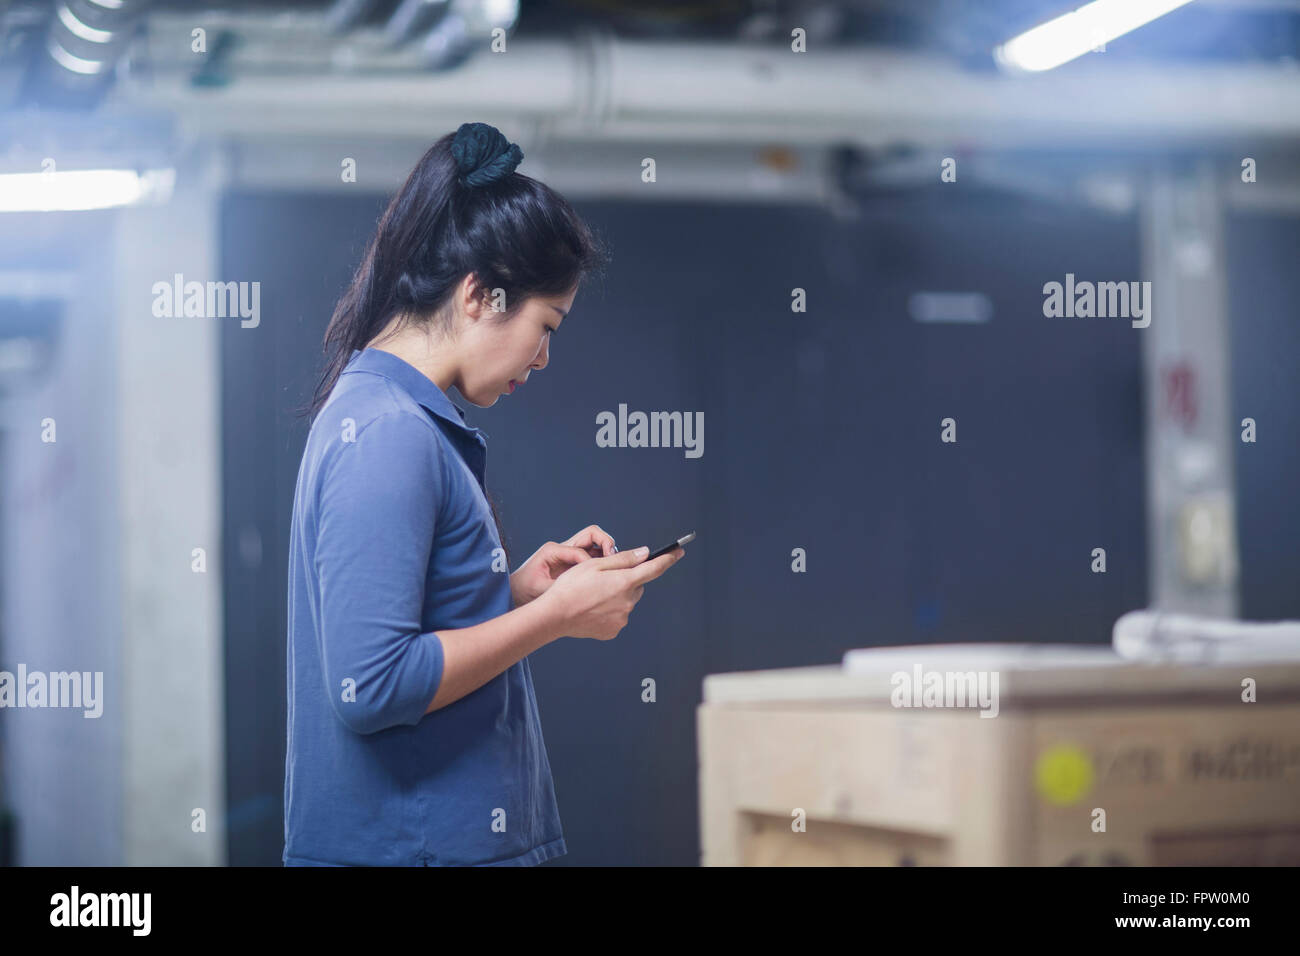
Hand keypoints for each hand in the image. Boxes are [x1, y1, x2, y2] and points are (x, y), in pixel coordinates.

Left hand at [509, 525, 618, 606]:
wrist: (514, 593)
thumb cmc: (524, 591)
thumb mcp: (541, 591)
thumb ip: (561, 588)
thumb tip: (582, 589)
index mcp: (553, 550)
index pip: (581, 551)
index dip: (591, 564)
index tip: (596, 578)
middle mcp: (562, 548)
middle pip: (592, 534)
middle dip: (606, 544)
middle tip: (613, 561)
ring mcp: (569, 553)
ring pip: (595, 543)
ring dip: (606, 553)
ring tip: (613, 567)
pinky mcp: (573, 562)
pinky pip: (593, 555)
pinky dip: (603, 562)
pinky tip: (607, 575)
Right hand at [540, 546, 684, 640]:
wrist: (554, 616)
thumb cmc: (571, 586)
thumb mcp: (595, 565)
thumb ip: (623, 559)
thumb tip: (645, 553)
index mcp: (624, 582)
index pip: (654, 568)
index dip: (668, 559)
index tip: (679, 551)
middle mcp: (628, 602)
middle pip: (637, 586)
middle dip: (627, 580)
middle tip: (604, 579)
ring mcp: (622, 618)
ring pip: (626, 601)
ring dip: (617, 596)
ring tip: (593, 596)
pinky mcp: (613, 630)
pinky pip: (618, 616)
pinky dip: (609, 610)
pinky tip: (592, 609)